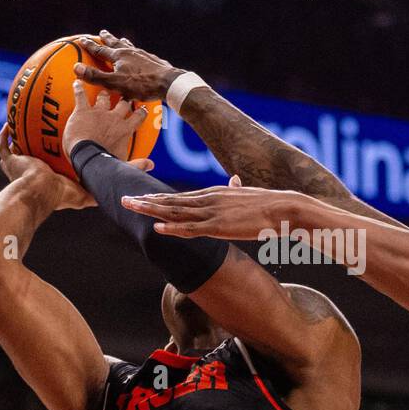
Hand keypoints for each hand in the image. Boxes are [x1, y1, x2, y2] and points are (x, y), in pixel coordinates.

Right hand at [0, 124, 94, 209]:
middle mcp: (29, 174)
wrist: (39, 191)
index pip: (47, 169)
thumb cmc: (59, 194)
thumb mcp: (81, 195)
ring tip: (20, 126)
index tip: (58, 149)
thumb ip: (93, 193)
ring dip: (15, 141)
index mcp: (44, 181)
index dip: (50, 160)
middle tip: (39, 134)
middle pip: (28, 158)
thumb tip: (112, 196)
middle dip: (30, 149)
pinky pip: (2, 146)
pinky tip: (7, 125)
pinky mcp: (10, 161)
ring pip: (13, 151)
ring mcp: (17, 168)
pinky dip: (4, 135)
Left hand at [62, 79, 153, 164]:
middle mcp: (114, 118)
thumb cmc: (105, 163)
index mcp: (125, 130)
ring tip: (103, 90)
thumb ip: (138, 164)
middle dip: (124, 100)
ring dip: (104, 94)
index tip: (142, 109)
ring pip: (104, 97)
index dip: (141, 112)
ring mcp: (98, 113)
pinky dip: (78, 88)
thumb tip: (150, 165)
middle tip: (124, 97)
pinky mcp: (83, 111)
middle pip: (123, 104)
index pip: (138, 117)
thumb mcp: (125, 165)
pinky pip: (81, 95)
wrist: (87, 157)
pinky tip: (76, 82)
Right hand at [73, 30, 185, 100]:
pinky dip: (138, 52)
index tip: (82, 39)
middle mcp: (131, 52)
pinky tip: (142, 55)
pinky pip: (143, 54)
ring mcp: (144, 55)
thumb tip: (76, 68)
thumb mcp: (115, 83)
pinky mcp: (154, 61)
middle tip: (102, 32)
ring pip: (131, 47)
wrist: (168, 82)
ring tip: (122, 39)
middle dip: (108, 39)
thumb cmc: (141, 85)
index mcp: (119, 57)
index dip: (90, 46)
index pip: (101, 50)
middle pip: (116, 44)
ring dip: (124, 43)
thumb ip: (96, 76)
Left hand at [121, 176, 306, 239]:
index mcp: (214, 193)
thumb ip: (237, 188)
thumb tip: (235, 180)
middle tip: (124, 199)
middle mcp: (208, 199)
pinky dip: (173, 229)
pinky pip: (191, 229)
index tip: (142, 197)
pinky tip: (158, 229)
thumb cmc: (269, 204)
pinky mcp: (220, 226)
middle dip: (146, 201)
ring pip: (175, 212)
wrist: (284, 207)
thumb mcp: (247, 193)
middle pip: (171, 201)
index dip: (158, 198)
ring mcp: (213, 212)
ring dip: (151, 211)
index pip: (180, 196)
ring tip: (131, 207)